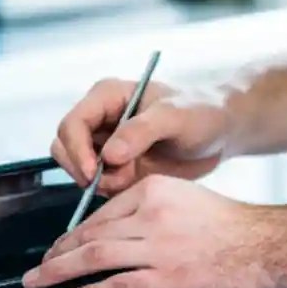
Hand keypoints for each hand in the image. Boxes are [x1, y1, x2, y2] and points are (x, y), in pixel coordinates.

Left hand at [22, 175, 281, 287]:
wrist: (268, 246)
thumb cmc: (233, 229)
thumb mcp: (187, 202)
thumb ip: (152, 215)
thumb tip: (119, 239)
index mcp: (154, 191)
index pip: (101, 215)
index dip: (74, 236)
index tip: (61, 250)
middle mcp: (151, 213)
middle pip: (90, 235)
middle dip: (57, 254)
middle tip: (38, 269)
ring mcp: (157, 246)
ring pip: (93, 257)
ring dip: (59, 273)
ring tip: (40, 284)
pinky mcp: (166, 276)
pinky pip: (113, 286)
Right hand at [51, 79, 232, 195]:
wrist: (222, 132)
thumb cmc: (202, 112)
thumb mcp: (175, 117)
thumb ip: (141, 131)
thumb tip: (109, 155)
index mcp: (107, 97)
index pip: (72, 124)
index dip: (77, 151)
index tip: (96, 173)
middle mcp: (101, 119)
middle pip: (65, 148)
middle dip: (84, 169)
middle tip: (115, 181)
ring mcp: (107, 144)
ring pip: (79, 169)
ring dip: (100, 182)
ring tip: (132, 179)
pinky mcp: (117, 167)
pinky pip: (99, 184)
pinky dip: (111, 190)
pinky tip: (137, 184)